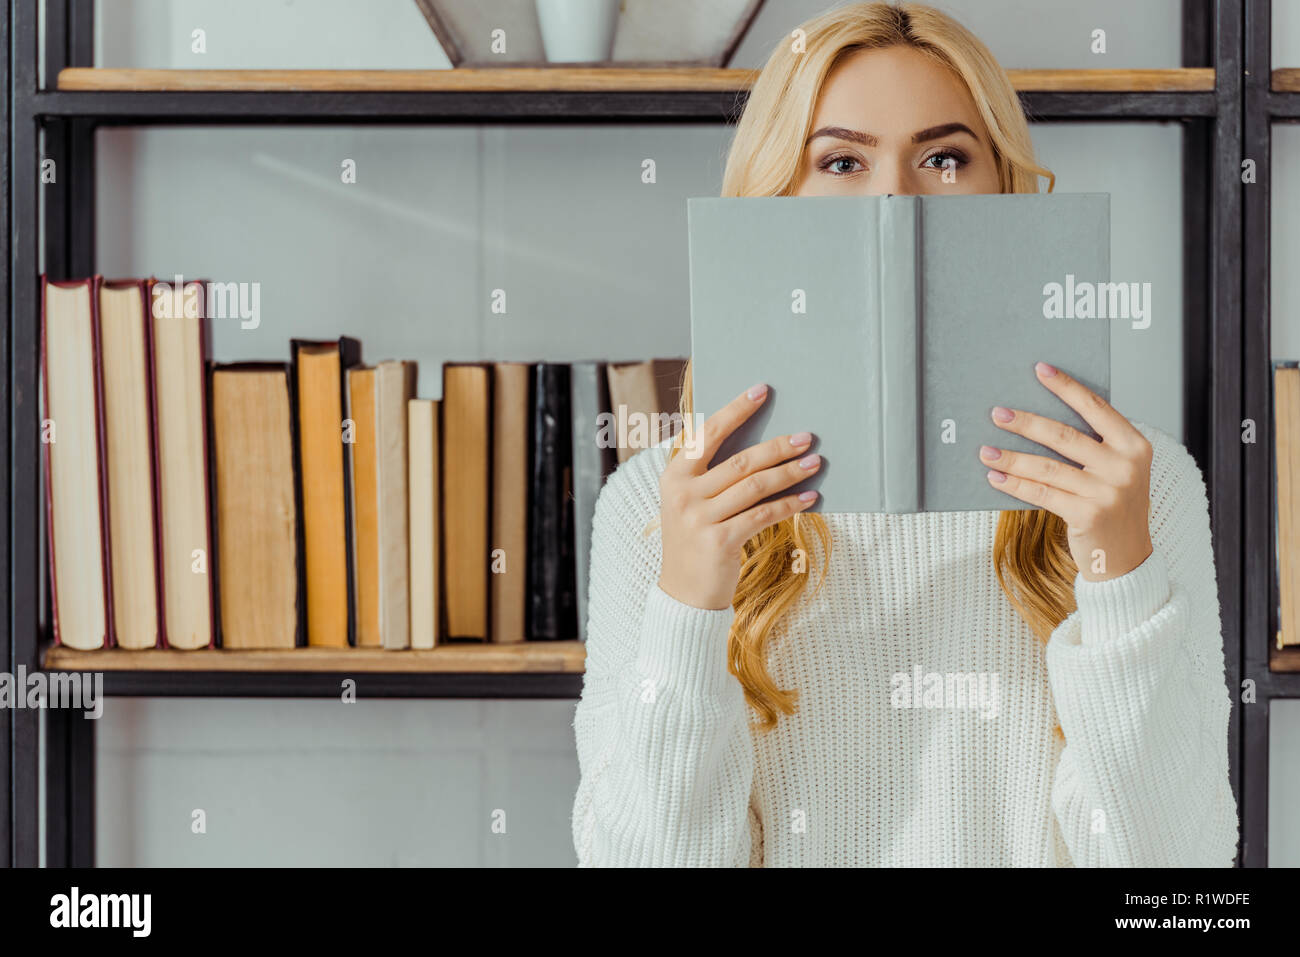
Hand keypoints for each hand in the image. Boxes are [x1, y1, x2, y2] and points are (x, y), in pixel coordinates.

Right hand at [658, 383, 820, 608]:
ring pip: (755, 486)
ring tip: (815, 463)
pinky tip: (810, 498)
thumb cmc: (694, 541)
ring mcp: (699, 518)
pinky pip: (763, 514)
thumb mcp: (691, 502)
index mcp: (674, 475)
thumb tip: (761, 446)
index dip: (737, 410)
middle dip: (777, 447)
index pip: (708, 433)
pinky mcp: (720, 540)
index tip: (762, 391)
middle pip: (740, 461)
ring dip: (789, 473)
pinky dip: (790, 505)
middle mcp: (683, 493)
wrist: (683, 593)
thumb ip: (712, 474)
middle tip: (806, 436)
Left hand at [980, 361, 1152, 582]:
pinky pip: (1040, 492)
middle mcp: (1124, 466)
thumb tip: (1040, 420)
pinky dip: (1014, 484)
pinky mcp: (1087, 514)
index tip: (1040, 369)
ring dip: (1011, 457)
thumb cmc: (1115, 507)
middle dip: (1026, 423)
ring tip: (986, 449)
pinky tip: (994, 476)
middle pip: (1064, 436)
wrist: (1127, 558)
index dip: (1066, 387)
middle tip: (998, 413)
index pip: (1095, 408)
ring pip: (1046, 467)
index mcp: (1134, 446)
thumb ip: (1094, 446)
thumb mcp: (1117, 471)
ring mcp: (1107, 492)